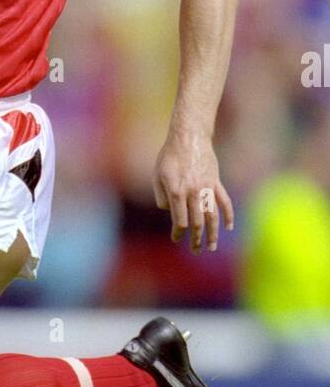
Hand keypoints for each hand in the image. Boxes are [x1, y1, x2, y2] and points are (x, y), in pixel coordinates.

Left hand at [153, 131, 233, 252]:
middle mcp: (193, 192)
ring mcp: (207, 188)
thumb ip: (161, 197)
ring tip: (212, 247)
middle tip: (196, 250)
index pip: (179, 221)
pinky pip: (224, 201)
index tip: (176, 238)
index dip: (178, 232)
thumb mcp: (157, 176)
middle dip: (196, 239)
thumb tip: (170, 212)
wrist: (189, 137)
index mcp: (176, 192)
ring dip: (213, 234)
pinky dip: (228, 215)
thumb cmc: (169, 156)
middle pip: (197, 223)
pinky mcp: (216, 182)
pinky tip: (229, 227)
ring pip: (213, 216)